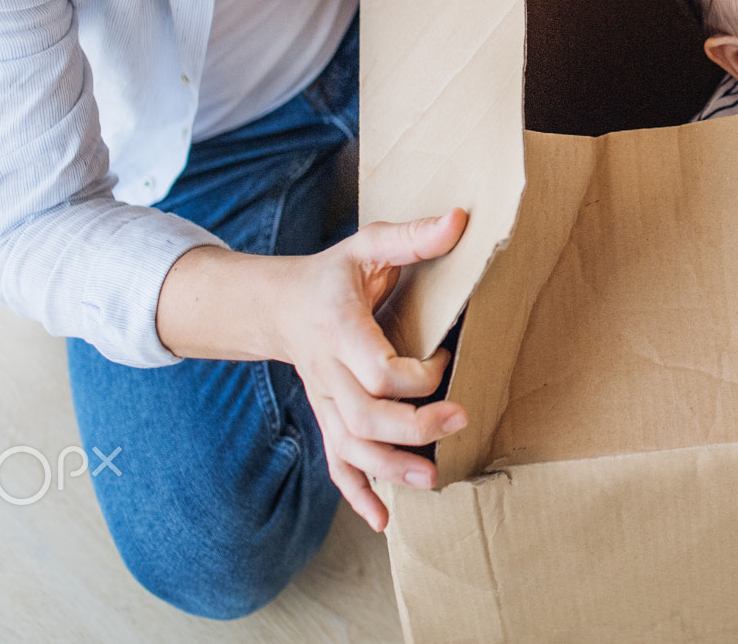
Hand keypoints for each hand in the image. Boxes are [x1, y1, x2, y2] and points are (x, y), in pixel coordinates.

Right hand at [273, 209, 470, 531]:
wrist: (277, 304)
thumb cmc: (333, 274)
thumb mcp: (368, 243)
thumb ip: (413, 235)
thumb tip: (460, 219)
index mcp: (339, 329)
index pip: (377, 370)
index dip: (419, 374)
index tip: (447, 354)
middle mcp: (327, 372)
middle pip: (365, 418)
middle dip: (414, 428)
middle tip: (460, 421)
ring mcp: (324, 402)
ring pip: (350, 449)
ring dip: (391, 470)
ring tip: (433, 478)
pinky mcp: (327, 418)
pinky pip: (336, 464)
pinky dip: (357, 494)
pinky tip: (383, 518)